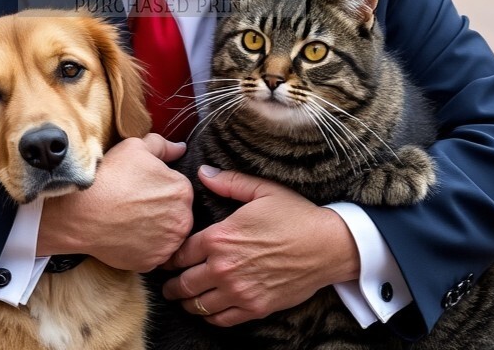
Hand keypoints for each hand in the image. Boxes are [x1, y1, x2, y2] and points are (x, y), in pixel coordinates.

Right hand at [38, 134, 192, 270]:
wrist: (82, 212)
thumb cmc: (109, 176)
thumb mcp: (135, 147)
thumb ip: (163, 146)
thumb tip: (180, 148)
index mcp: (182, 190)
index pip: (178, 189)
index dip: (160, 187)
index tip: (142, 188)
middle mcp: (182, 220)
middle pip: (176, 213)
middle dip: (160, 209)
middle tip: (135, 205)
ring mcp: (168, 244)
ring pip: (167, 235)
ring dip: (155, 229)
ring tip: (130, 220)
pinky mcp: (152, 262)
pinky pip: (153, 254)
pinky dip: (143, 247)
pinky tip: (126, 235)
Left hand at [162, 166, 359, 326]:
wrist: (328, 246)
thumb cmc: (295, 215)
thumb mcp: (262, 190)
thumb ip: (228, 182)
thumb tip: (203, 172)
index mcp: (220, 237)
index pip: (180, 252)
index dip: (169, 256)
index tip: (165, 258)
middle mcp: (224, 267)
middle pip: (183, 282)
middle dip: (171, 284)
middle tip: (166, 284)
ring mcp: (239, 290)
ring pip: (198, 304)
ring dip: (186, 302)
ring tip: (182, 298)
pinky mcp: (254, 307)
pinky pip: (222, 320)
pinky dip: (210, 317)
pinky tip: (208, 310)